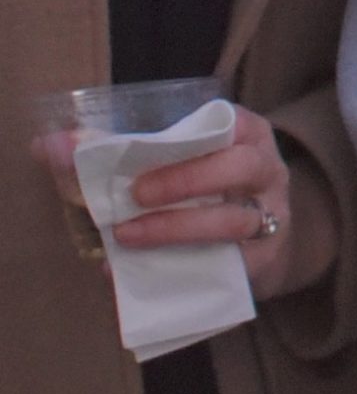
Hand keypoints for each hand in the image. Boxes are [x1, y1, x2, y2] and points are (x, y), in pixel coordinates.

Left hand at [117, 110, 337, 303]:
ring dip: (175, 228)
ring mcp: (269, 216)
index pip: (232, 122)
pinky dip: (176, 267)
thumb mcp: (178, 160)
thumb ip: (119, 151)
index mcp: (248, 136)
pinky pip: (224, 264)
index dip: (193, 132)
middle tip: (136, 194)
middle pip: (241, 166)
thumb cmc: (205, 188)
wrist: (247, 243)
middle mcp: (266, 171)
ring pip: (234, 220)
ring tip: (125, 236)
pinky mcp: (259, 259)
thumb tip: (49, 146)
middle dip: (186, 179)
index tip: (144, 145)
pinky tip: (134, 271)